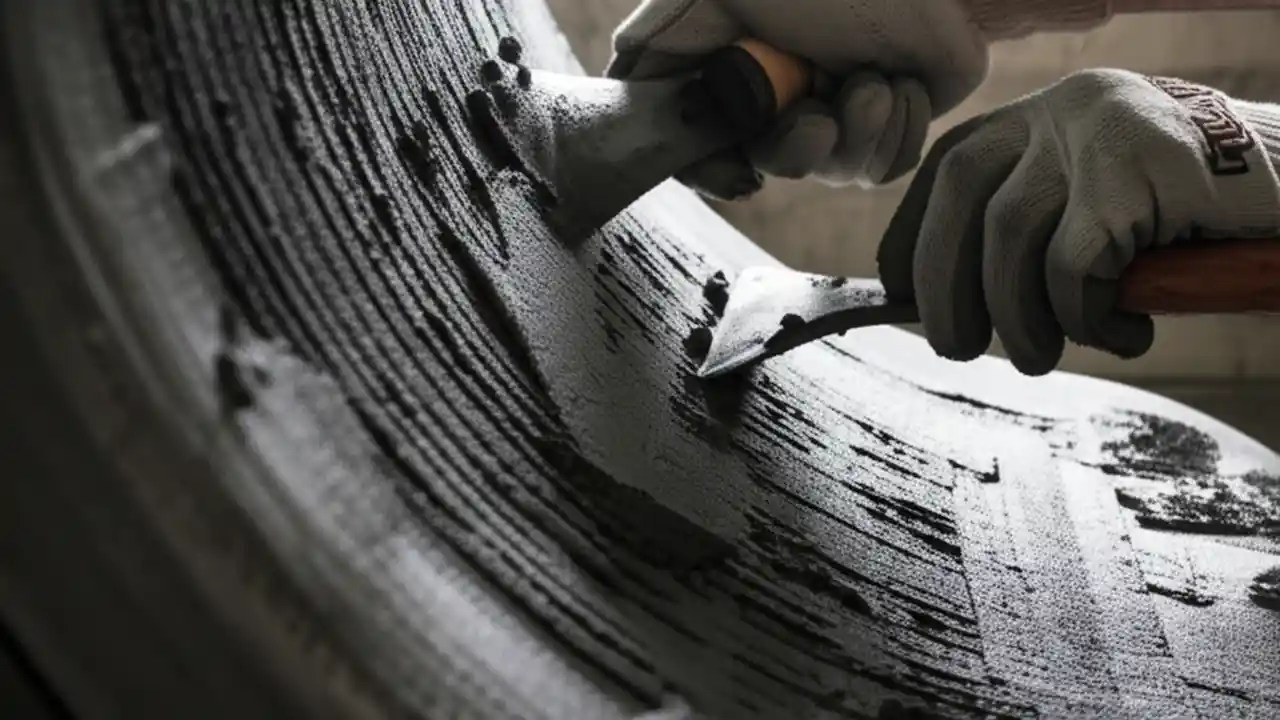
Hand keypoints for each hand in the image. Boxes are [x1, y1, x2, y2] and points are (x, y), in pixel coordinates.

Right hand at [607, 0, 991, 198]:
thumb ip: (658, 39)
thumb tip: (626, 89)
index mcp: (735, 67)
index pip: (698, 142)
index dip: (710, 168)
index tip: (739, 168)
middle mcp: (781, 94)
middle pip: (771, 166)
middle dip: (798, 148)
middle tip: (821, 107)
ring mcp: (838, 110)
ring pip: (832, 173)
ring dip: (858, 132)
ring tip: (875, 79)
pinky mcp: (893, 120)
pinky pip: (886, 167)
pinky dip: (898, 129)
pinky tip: (904, 83)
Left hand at [878, 69, 1279, 374]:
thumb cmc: (1185, 230)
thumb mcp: (1088, 219)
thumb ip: (1020, 240)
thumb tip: (934, 303)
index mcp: (1040, 117)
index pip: (948, 168)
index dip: (914, 234)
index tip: (902, 297)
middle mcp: (1063, 108)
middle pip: (962, 192)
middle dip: (944, 284)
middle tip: (958, 350)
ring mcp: (1105, 128)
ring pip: (1011, 231)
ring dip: (1015, 316)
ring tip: (1040, 358)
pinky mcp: (1146, 165)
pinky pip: (1076, 259)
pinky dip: (1083, 315)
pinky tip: (1125, 330)